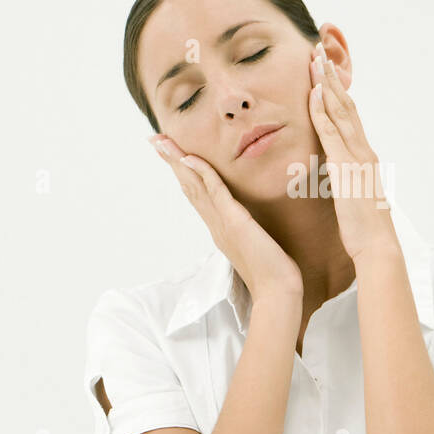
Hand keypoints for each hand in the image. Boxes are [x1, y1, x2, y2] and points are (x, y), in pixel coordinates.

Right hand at [149, 134, 302, 304]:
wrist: (278, 294)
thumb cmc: (274, 274)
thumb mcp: (258, 246)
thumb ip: (248, 231)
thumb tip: (248, 225)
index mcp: (219, 228)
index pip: (196, 194)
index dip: (183, 172)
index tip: (171, 154)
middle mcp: (215, 224)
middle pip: (187, 186)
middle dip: (171, 161)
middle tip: (154, 140)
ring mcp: (222, 224)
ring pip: (194, 186)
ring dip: (178, 161)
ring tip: (163, 142)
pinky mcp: (235, 223)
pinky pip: (215, 193)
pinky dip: (202, 174)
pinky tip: (190, 159)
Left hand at [308, 43, 399, 260]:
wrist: (376, 246)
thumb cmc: (362, 227)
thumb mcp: (351, 194)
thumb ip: (344, 176)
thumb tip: (334, 167)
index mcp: (362, 156)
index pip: (348, 115)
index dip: (336, 90)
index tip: (324, 68)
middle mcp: (362, 150)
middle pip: (346, 104)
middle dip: (332, 76)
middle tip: (319, 48)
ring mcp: (356, 156)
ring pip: (341, 112)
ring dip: (328, 84)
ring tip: (315, 59)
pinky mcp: (346, 168)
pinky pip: (333, 134)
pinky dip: (324, 111)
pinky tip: (315, 93)